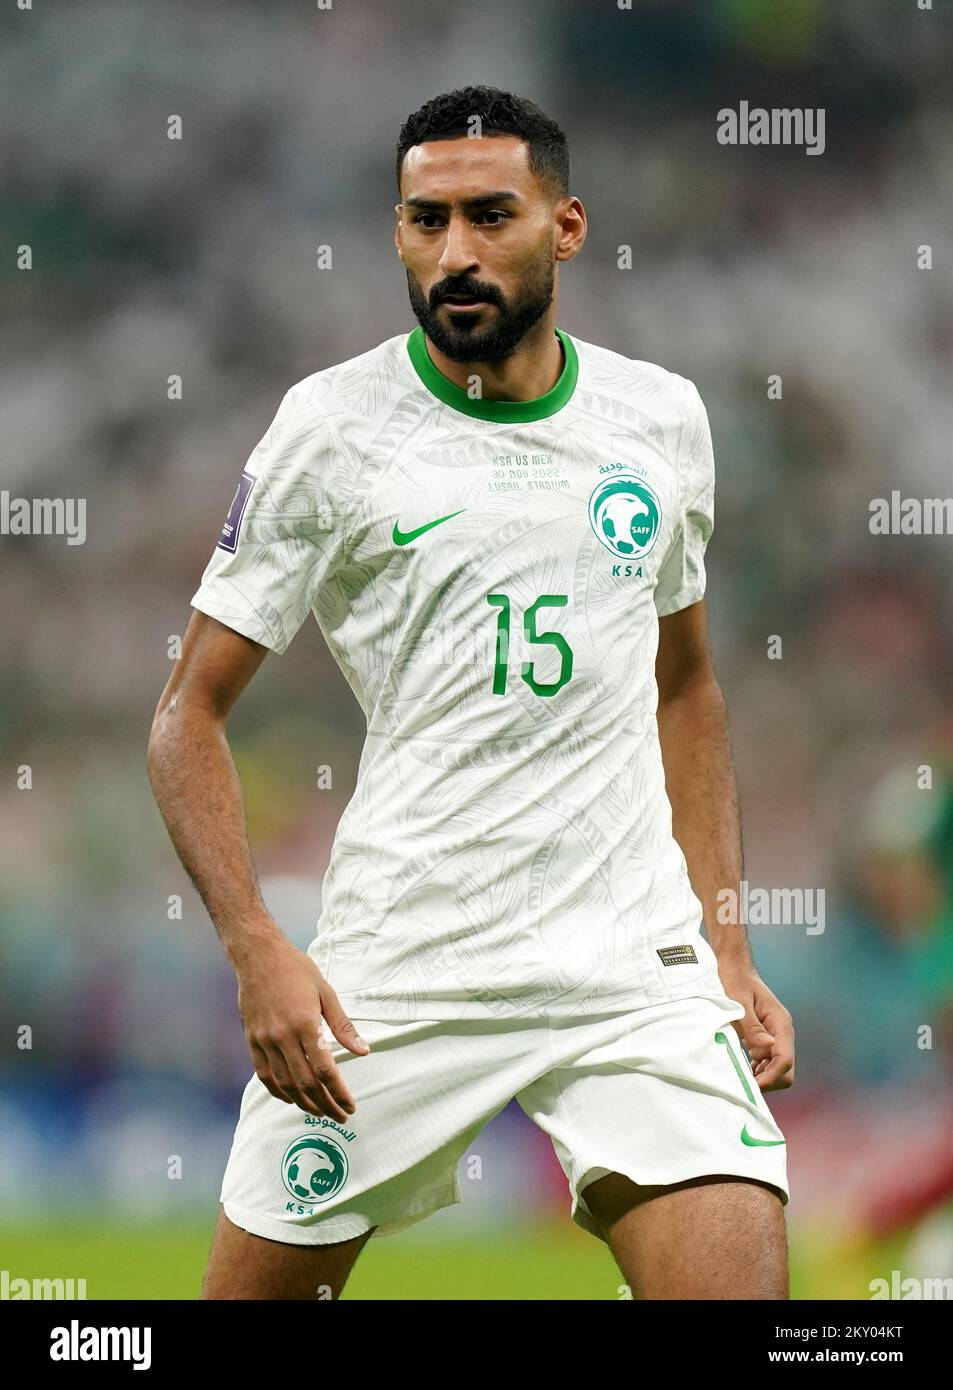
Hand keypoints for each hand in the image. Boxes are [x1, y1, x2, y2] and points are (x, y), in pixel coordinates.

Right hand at [234, 930, 370, 1119]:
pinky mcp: (252, 1041)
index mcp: (305, 1024)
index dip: (338, 1092)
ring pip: (285, 1084)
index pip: (324, 1070)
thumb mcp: (326, 993)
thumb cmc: (296, 970)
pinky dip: (278, 1092)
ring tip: (320, 1112)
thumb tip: (363, 1051)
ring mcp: (265, 1040)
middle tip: (340, 1116)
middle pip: (305, 1084)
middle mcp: (282, 1037)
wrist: (258, 956)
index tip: (350, 1106)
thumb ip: (343, 1026)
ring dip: (304, 1104)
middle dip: (325, 1104)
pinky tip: (291, 1099)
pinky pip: (265, 1075)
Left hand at [717, 964, 794, 1091]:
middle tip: (745, 1084)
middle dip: (769, 1080)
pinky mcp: (765, 1038)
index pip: (785, 1059)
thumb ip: (752, 1026)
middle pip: (785, 1069)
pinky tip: (742, 1067)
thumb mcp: (739, 1002)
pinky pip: (767, 1061)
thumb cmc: (734, 980)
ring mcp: (775, 1036)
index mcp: (780, 1023)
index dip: (772, 1076)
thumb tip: (767, 1048)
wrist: (734, 967)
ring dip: (762, 1076)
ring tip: (741, 1076)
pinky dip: (757, 1069)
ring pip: (777, 1068)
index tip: (754, 1086)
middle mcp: (781, 1032)